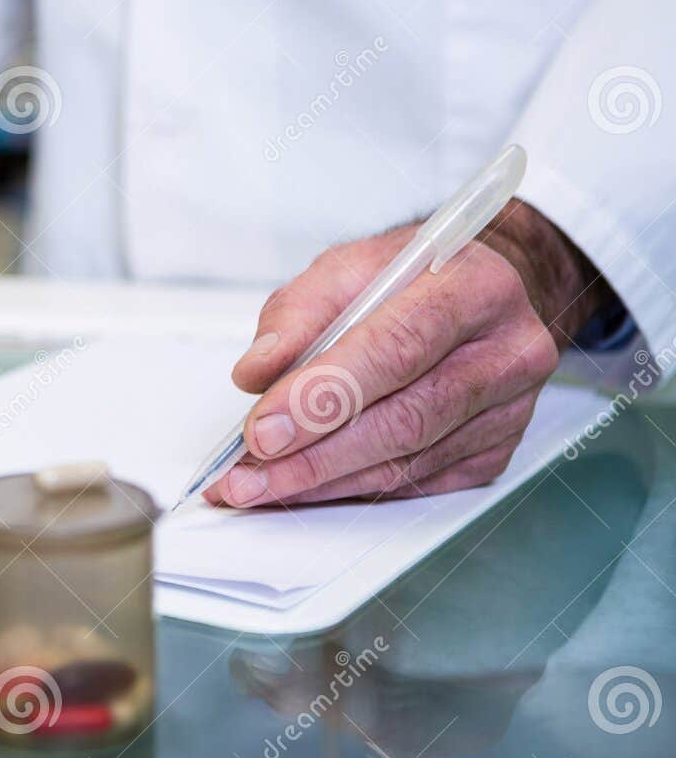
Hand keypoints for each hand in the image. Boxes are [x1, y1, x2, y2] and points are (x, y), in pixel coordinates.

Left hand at [203, 199, 613, 506]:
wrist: (480, 291)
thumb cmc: (410, 277)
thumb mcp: (345, 268)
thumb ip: (296, 315)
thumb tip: (256, 374)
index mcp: (472, 288)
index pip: (394, 350)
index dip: (324, 397)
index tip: (263, 431)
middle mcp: (506, 351)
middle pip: (403, 418)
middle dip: (314, 456)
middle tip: (248, 476)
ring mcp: (510, 407)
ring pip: (409, 461)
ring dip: (326, 481)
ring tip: (262, 486)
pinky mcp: (498, 448)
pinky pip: (419, 482)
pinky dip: (357, 488)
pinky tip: (311, 487)